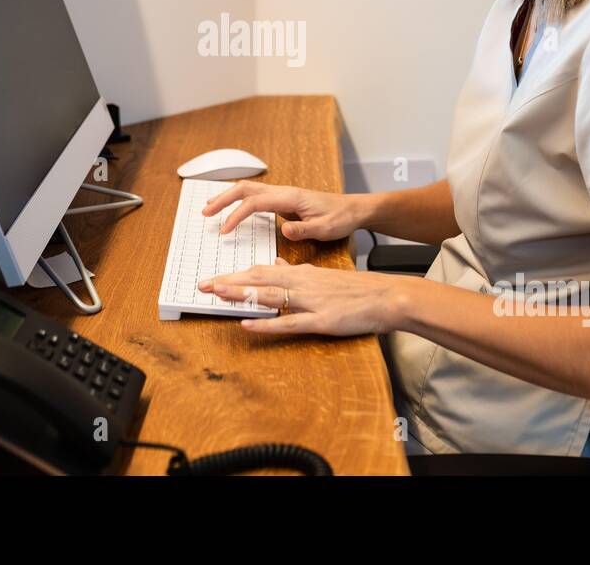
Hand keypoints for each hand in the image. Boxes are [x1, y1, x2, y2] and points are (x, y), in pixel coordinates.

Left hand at [197, 257, 408, 334]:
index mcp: (302, 273)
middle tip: (202, 285)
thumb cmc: (355, 288)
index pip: (261, 270)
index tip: (213, 278)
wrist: (387, 296)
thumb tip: (276, 265)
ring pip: (270, 296)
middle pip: (258, 279)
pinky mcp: (322, 321)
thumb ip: (297, 271)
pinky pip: (289, 323)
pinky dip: (267, 323)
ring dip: (242, 294)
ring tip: (217, 295)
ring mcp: (311, 302)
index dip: (235, 274)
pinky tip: (248, 324)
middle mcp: (302, 283)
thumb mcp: (323, 275)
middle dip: (229, 282)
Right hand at [200, 181, 363, 239]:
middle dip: (222, 199)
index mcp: (290, 197)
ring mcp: (282, 194)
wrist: (352, 209)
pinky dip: (238, 200)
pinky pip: (255, 196)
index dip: (236, 215)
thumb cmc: (340, 218)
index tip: (224, 230)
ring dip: (227, 197)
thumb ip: (304, 230)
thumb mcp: (325, 229)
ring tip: (209, 208)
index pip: (255, 202)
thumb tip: (283, 229)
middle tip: (205, 213)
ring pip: (248, 189)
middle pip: (245, 189)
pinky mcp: (282, 200)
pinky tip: (230, 208)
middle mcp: (283, 192)